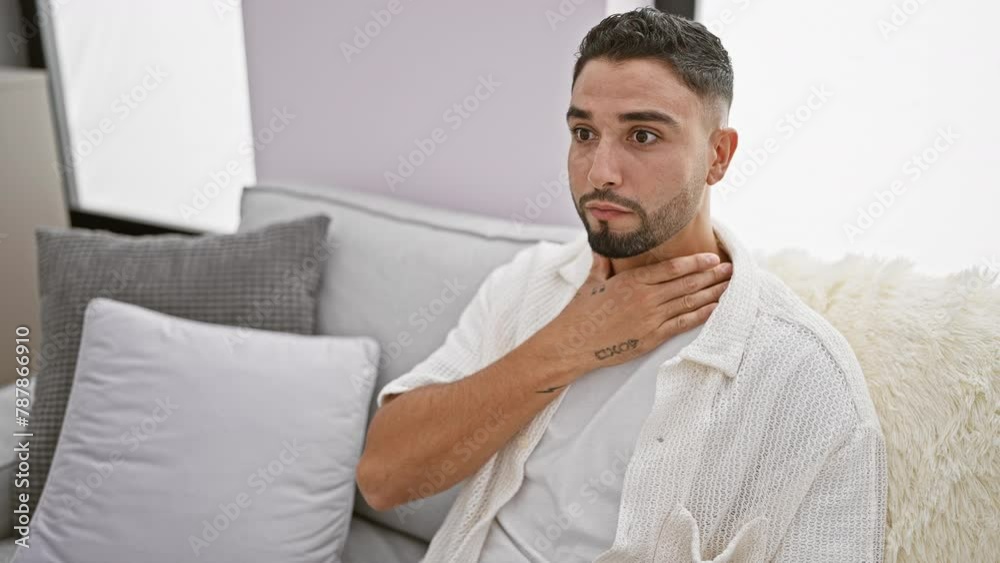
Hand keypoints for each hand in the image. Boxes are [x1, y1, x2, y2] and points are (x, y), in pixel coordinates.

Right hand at [536, 250, 731, 377]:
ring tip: (729, 286)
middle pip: (687, 284)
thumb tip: (602, 246)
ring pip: (689, 303)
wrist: (572, 344)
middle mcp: (645, 298)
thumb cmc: (580, 313)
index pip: (672, 268)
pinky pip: (682, 324)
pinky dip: (701, 315)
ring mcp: (650, 318)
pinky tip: (715, 308)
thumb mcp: (591, 282)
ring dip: (712, 293)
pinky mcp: (651, 337)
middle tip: (731, 269)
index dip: (696, 262)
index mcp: (632, 281)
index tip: (713, 258)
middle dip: (711, 275)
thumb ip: (602, 263)